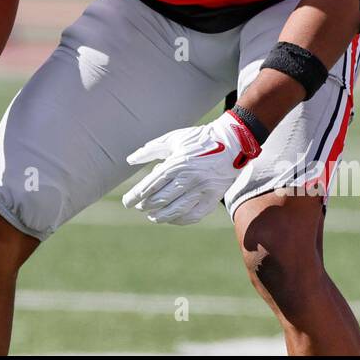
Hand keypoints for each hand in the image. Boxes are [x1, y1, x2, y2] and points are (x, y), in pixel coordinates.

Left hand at [121, 111, 260, 225]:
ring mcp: (203, 189)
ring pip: (176, 210)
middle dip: (146, 206)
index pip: (151, 185)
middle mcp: (189, 178)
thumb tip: (130, 160)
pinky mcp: (214, 197)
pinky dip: (180, 219)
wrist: (232, 142)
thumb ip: (150, 150)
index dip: (137, 196)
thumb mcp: (173, 139)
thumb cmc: (198, 139)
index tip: (127, 202)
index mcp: (177, 163)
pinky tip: (172, 218)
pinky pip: (194, 215)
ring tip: (152, 216)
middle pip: (161, 199)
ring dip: (160, 216)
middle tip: (140, 207)